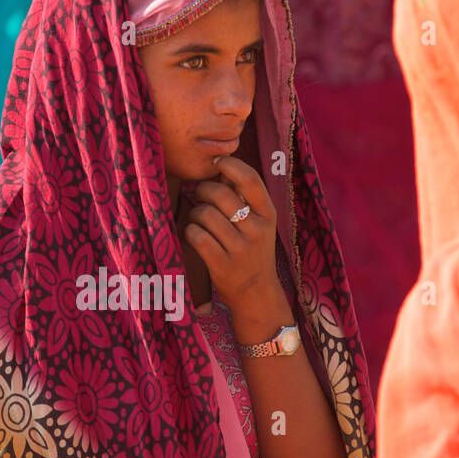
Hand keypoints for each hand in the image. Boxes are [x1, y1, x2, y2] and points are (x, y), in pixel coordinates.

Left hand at [183, 156, 279, 313]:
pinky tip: (194, 235)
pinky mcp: (222, 265)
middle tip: (199, 195)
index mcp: (269, 215)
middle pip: (220, 194)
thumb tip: (222, 166)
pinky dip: (189, 232)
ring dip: (194, 213)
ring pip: (204, 214)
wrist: (257, 294)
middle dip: (203, 190)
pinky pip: (196, 236)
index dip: (230, 164)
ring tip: (197, 219)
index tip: (217, 163)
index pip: (250, 179)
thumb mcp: (260, 224)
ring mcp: (240, 249)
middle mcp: (257, 230)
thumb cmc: (253, 252)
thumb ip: (245, 197)